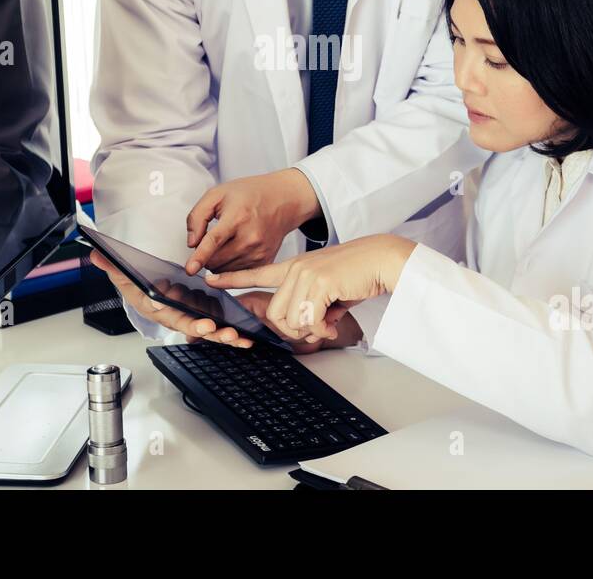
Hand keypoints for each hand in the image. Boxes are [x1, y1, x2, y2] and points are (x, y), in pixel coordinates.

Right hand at [88, 252, 250, 346]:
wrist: (140, 286)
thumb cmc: (133, 282)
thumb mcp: (122, 273)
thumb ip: (112, 265)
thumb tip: (97, 255)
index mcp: (159, 309)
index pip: (176, 318)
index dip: (191, 323)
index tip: (206, 325)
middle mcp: (175, 316)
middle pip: (197, 328)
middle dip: (215, 334)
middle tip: (232, 336)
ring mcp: (188, 314)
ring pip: (209, 329)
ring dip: (226, 336)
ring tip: (244, 339)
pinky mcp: (199, 310)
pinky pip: (216, 322)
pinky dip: (230, 328)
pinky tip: (248, 333)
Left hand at [184, 168, 321, 274]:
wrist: (283, 200)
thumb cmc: (250, 194)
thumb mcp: (218, 194)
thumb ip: (197, 215)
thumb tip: (191, 243)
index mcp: (238, 217)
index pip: (214, 240)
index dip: (200, 256)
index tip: (189, 269)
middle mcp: (251, 238)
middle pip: (216, 260)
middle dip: (205, 255)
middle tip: (211, 238)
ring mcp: (259, 252)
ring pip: (224, 270)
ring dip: (217, 261)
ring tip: (226, 241)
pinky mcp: (265, 261)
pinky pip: (237, 274)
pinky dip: (229, 266)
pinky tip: (234, 249)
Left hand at [204, 235, 416, 342]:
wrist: (383, 260)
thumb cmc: (360, 275)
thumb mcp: (330, 293)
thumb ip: (314, 308)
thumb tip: (309, 331)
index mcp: (295, 267)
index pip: (257, 272)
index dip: (232, 279)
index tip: (210, 280)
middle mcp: (296, 269)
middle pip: (274, 314)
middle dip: (292, 332)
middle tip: (315, 331)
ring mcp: (305, 274)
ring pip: (289, 319)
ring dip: (308, 332)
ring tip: (327, 327)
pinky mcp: (318, 283)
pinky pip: (308, 319)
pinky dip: (321, 329)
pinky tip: (333, 325)